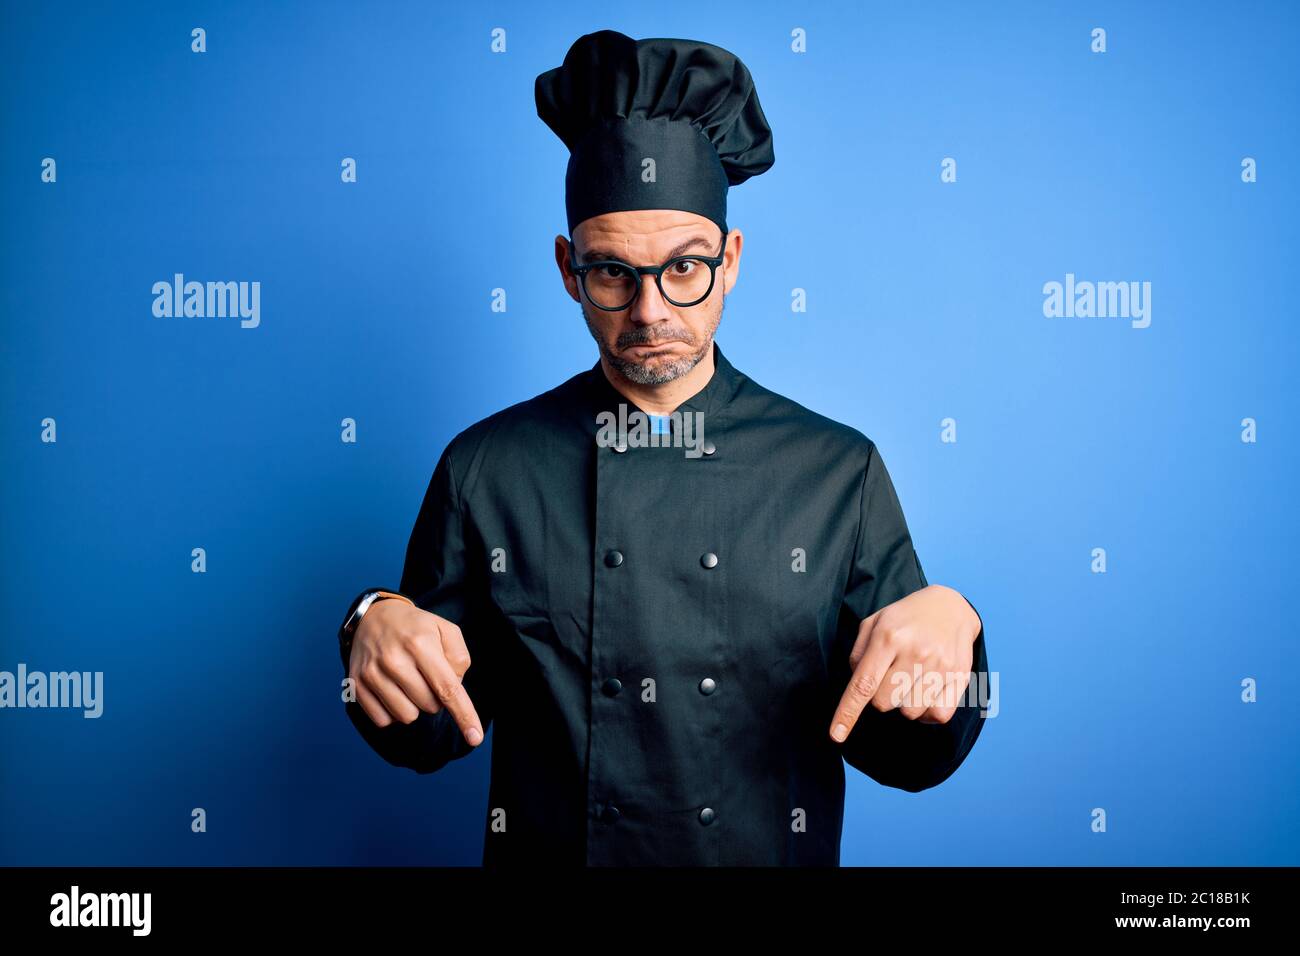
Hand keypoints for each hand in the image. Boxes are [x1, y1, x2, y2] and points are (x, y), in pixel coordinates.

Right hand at [349, 598, 484, 745]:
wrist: (374, 617)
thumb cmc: (416, 627)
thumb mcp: (446, 630)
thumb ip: (459, 658)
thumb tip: (455, 688)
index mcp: (420, 644)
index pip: (447, 688)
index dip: (463, 715)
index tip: (475, 738)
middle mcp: (394, 659)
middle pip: (429, 706)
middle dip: (434, 697)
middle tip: (426, 676)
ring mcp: (372, 673)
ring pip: (407, 716)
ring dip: (413, 705)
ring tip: (408, 682)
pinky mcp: (356, 684)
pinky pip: (383, 720)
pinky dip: (392, 711)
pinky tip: (391, 689)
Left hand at [829, 584, 979, 741]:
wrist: (950, 606)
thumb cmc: (905, 618)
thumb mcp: (874, 623)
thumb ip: (858, 655)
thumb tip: (856, 689)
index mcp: (888, 637)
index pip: (863, 684)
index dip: (848, 713)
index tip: (836, 736)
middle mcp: (914, 652)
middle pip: (884, 703)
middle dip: (880, 697)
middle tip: (891, 676)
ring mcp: (940, 665)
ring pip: (910, 713)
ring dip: (905, 704)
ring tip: (911, 680)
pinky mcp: (959, 677)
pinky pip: (937, 715)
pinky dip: (928, 713)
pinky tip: (926, 694)